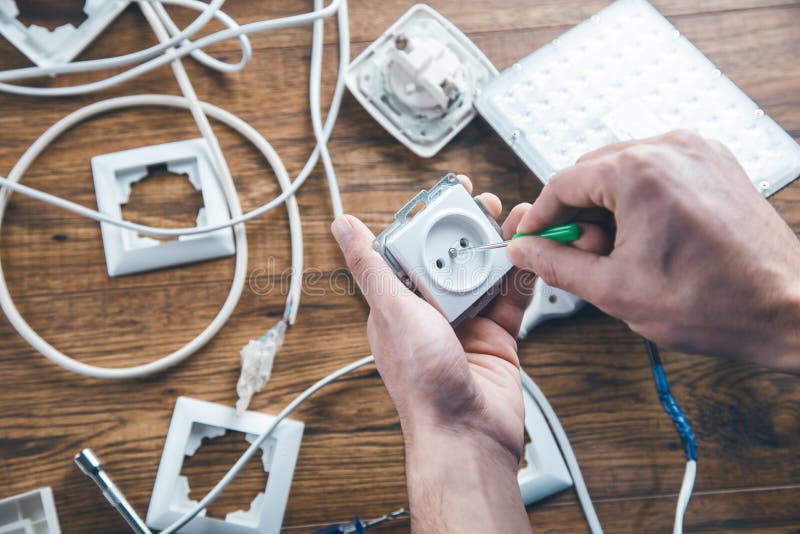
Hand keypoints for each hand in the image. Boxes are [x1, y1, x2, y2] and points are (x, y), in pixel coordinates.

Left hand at [331, 176, 533, 533]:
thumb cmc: (421, 384)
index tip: (447, 194)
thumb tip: (343, 227)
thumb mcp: (392, 311)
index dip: (431, 218)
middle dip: (469, 226)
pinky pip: (510, 297)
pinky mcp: (497, 336)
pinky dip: (520, 273)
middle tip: (486, 202)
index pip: (414, 248)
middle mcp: (432, 311)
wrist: (466, 433)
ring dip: (499, 244)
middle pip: (453, 256)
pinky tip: (529, 252)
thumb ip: (372, 265)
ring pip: (484, 272)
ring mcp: (467, 323)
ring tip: (514, 217)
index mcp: (399, 303)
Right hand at [508, 130, 799, 371]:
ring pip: (622, 172)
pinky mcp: (713, 163)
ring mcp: (697, 152)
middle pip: (591, 173)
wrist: (789, 307)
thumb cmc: (719, 302)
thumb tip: (527, 251)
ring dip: (608, 210)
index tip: (534, 241)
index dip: (541, 218)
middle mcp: (671, 149)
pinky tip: (648, 240)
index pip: (562, 182)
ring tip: (623, 254)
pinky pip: (655, 172)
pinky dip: (639, 202)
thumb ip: (557, 265)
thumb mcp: (616, 290)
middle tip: (584, 258)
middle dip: (578, 216)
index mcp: (641, 173)